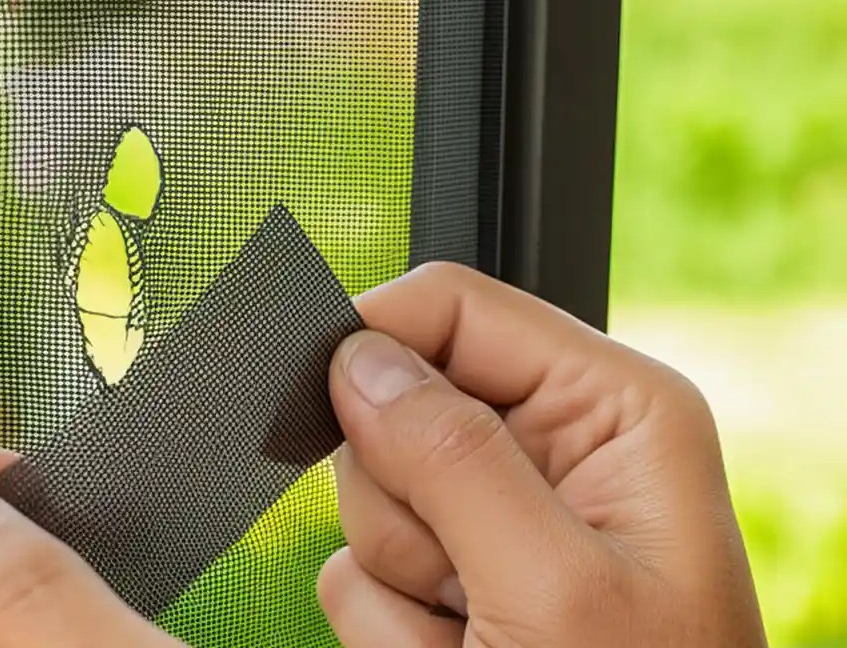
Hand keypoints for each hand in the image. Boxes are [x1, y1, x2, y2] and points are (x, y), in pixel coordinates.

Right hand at [319, 263, 767, 646]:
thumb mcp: (553, 588)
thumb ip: (453, 456)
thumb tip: (354, 358)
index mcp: (610, 410)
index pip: (454, 307)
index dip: (372, 337)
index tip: (311, 395)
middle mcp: (554, 448)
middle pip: (394, 402)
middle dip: (404, 498)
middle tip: (466, 578)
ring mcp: (495, 519)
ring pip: (366, 495)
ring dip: (402, 576)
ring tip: (475, 631)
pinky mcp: (452, 578)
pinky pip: (356, 569)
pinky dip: (391, 625)